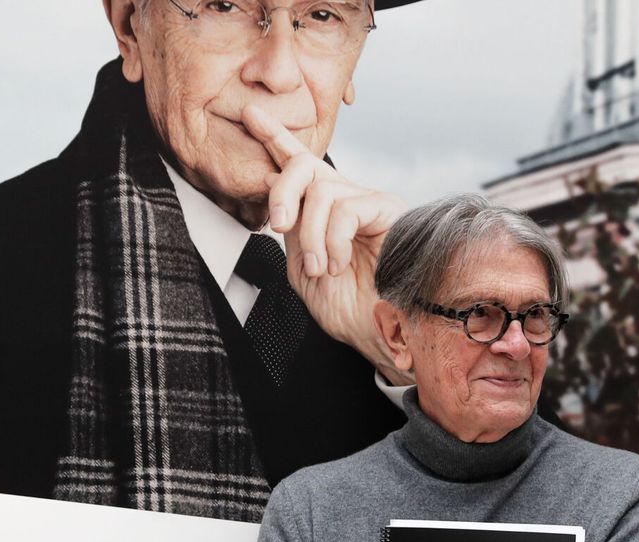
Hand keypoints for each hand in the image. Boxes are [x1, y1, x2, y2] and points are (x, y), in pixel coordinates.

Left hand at [242, 105, 411, 386]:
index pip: (297, 165)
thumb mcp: (305, 269)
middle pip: (302, 165)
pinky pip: (345, 209)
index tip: (250, 115)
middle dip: (282, 191)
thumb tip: (278, 196)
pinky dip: (334, 241)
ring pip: (321, 191)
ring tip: (324, 268)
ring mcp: (367, 201)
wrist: (382, 331)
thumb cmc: (351, 308)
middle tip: (277, 224)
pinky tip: (342, 263)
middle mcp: (345, 199)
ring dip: (313, 236)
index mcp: (322, 212)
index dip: (273, 137)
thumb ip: (292, 232)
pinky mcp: (388, 208)